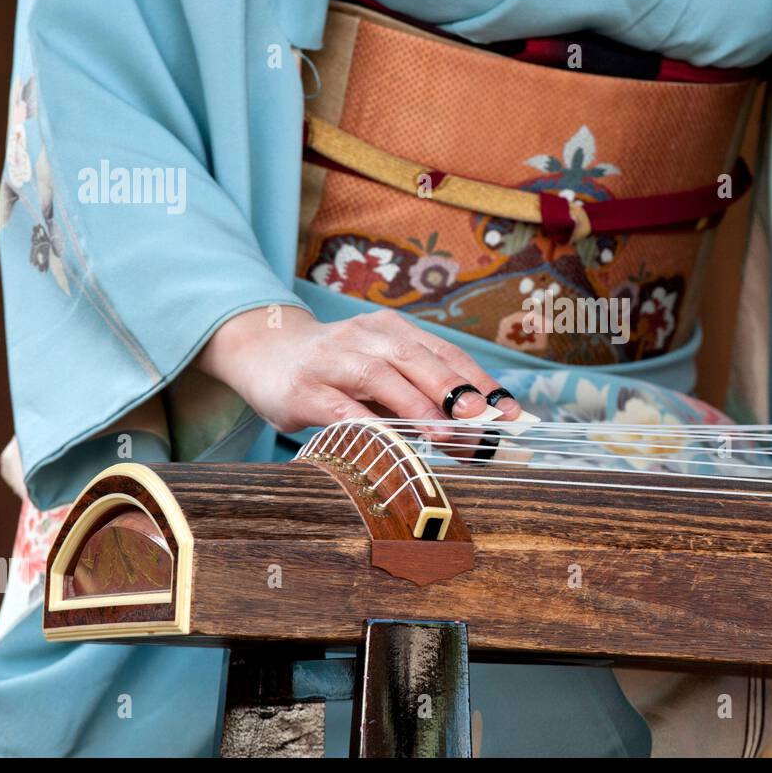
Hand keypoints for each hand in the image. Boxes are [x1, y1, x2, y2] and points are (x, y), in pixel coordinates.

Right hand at [195, 305, 520, 437]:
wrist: (261, 351)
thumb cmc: (334, 371)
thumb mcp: (380, 377)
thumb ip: (419, 399)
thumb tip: (473, 434)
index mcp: (392, 330)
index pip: (445, 353)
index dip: (480, 381)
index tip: (510, 412)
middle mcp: (364, 337)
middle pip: (416, 357)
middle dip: (453, 389)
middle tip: (482, 419)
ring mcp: (331, 360)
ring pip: (379, 375)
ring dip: (415, 403)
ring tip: (445, 432)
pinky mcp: (302, 388)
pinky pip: (338, 405)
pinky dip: (366, 422)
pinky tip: (388, 442)